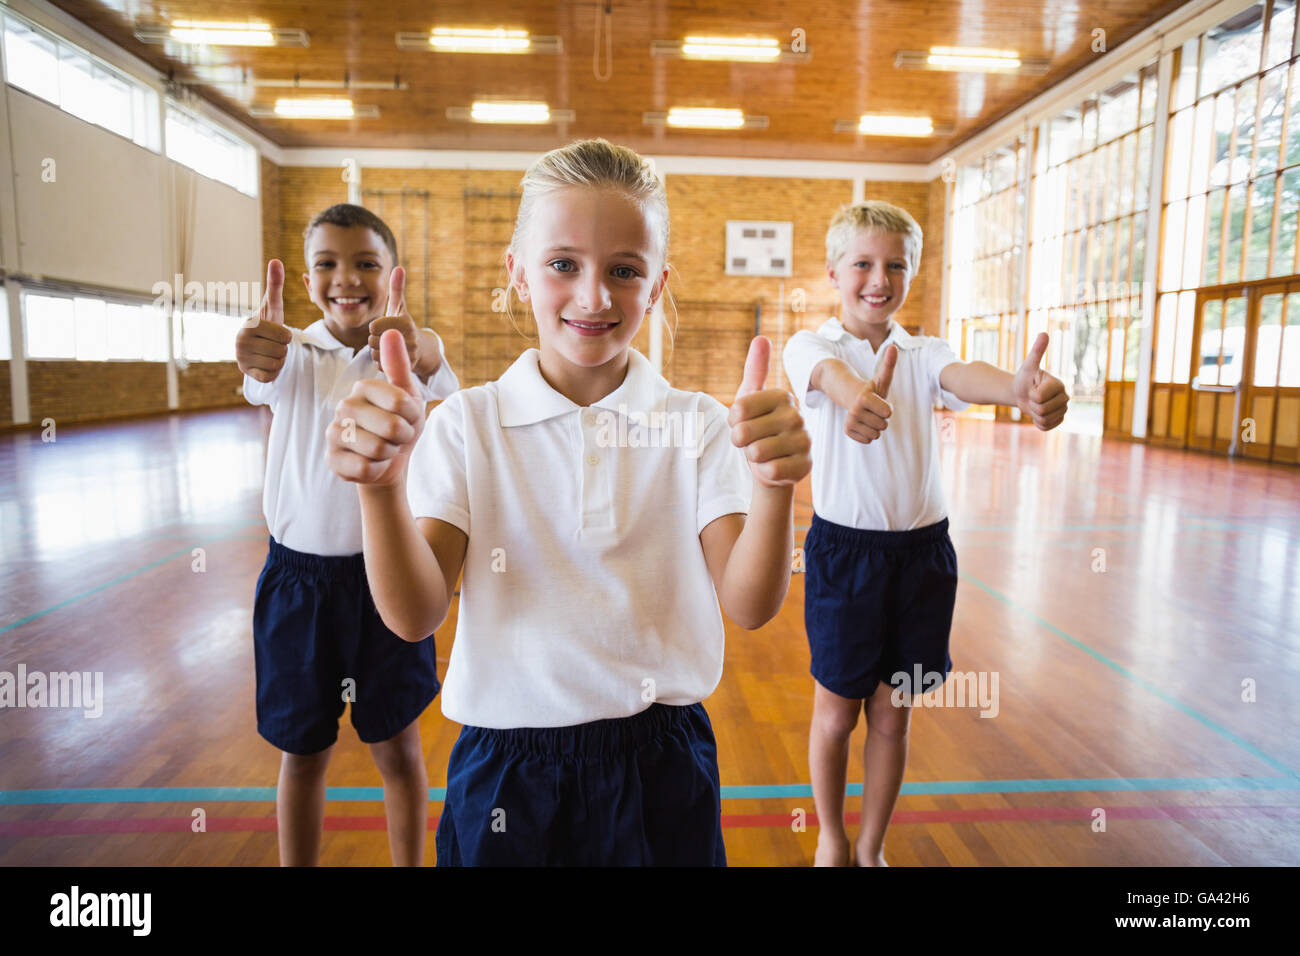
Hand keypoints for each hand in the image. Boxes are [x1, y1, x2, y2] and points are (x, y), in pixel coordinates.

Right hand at [236, 259, 291, 382]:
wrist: (255, 348)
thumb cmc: (267, 324)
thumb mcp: (273, 306)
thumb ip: (274, 284)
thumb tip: (276, 260)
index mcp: (250, 324)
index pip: (285, 336)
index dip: (286, 336)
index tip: (275, 332)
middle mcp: (241, 340)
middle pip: (282, 351)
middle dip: (283, 348)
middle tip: (272, 344)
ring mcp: (241, 358)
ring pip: (278, 364)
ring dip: (279, 360)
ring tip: (268, 352)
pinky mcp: (246, 373)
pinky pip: (271, 376)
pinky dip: (274, 372)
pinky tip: (265, 364)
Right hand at [327, 329, 425, 485]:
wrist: (390, 459)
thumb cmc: (400, 423)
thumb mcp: (408, 394)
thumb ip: (399, 365)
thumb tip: (391, 330)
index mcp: (363, 387)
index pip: (401, 403)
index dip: (413, 416)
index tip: (407, 416)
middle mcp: (344, 406)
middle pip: (392, 428)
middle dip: (403, 437)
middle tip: (397, 436)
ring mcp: (334, 433)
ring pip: (379, 449)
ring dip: (390, 454)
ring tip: (384, 448)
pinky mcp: (332, 459)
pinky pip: (365, 469)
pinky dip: (377, 470)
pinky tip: (372, 463)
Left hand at [368, 267, 424, 375]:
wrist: (422, 351)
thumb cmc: (405, 326)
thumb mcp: (400, 307)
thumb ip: (397, 288)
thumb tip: (398, 267)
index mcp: (404, 322)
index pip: (373, 326)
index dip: (375, 328)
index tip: (384, 327)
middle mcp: (408, 339)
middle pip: (372, 341)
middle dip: (375, 340)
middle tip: (387, 339)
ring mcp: (408, 355)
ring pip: (376, 355)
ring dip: (378, 352)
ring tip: (390, 348)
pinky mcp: (404, 369)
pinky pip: (381, 366)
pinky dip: (382, 363)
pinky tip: (391, 359)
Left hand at [728, 336, 811, 486]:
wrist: (772, 463)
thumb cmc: (758, 427)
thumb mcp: (750, 397)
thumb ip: (755, 369)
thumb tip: (761, 338)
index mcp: (781, 396)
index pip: (737, 410)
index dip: (732, 422)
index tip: (744, 422)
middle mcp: (796, 415)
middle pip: (743, 433)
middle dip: (740, 442)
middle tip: (753, 441)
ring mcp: (804, 441)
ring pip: (756, 453)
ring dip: (753, 457)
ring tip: (764, 453)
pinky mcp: (805, 466)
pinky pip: (769, 471)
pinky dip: (765, 472)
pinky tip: (774, 466)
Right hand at [844, 344, 895, 444]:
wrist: (851, 397)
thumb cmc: (871, 389)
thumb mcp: (882, 379)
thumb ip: (889, 365)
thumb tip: (893, 346)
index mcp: (864, 398)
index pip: (888, 413)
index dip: (887, 408)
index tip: (879, 400)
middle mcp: (855, 410)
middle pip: (883, 426)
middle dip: (882, 418)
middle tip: (873, 409)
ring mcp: (850, 421)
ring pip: (876, 435)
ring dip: (875, 426)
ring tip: (868, 415)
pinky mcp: (847, 430)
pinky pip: (867, 440)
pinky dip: (868, 434)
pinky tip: (863, 423)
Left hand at [1012, 333, 1068, 429]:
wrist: (1022, 392)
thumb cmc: (1025, 377)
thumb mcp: (1028, 365)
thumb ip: (1037, 351)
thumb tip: (1044, 333)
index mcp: (1059, 384)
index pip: (1039, 397)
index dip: (1031, 394)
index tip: (1033, 387)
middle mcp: (1065, 397)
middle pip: (1042, 410)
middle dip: (1032, 405)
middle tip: (1033, 396)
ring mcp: (1063, 410)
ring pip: (1044, 420)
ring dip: (1034, 414)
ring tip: (1035, 405)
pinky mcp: (1059, 420)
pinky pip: (1046, 427)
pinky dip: (1038, 423)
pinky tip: (1038, 414)